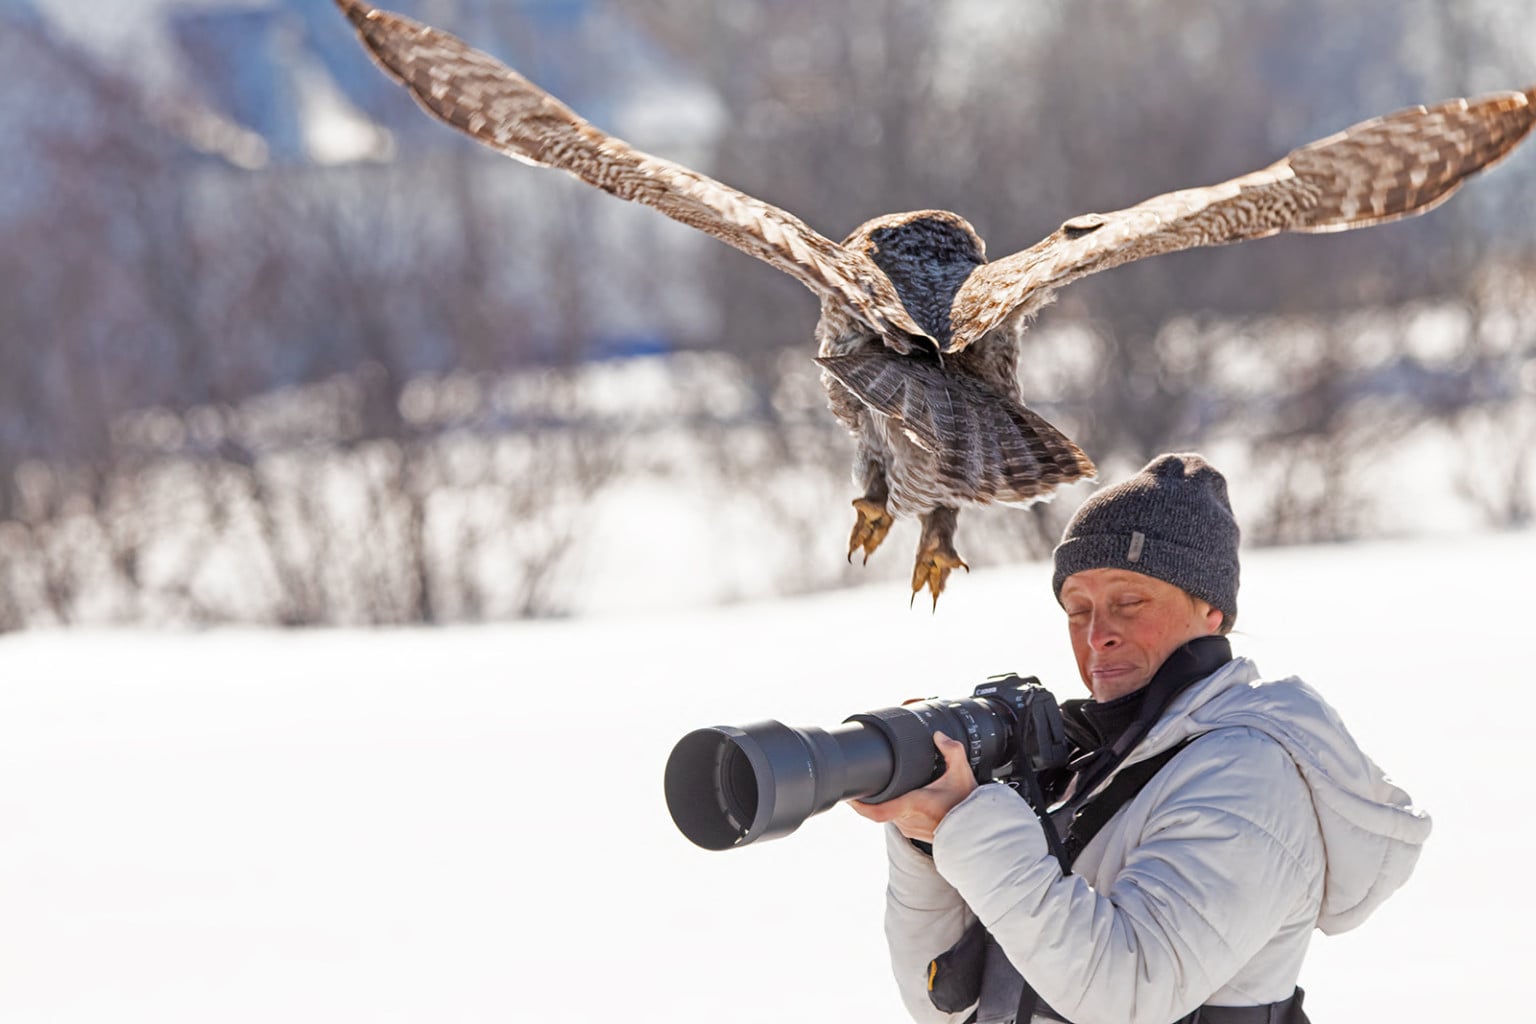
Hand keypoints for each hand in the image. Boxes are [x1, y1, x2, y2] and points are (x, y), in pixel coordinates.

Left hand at [849, 731, 977, 842]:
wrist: (978, 831)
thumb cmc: (967, 807)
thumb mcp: (961, 773)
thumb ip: (952, 750)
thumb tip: (940, 736)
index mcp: (912, 805)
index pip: (877, 811)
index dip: (859, 806)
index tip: (848, 796)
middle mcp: (907, 820)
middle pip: (880, 808)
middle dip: (873, 796)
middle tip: (864, 782)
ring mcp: (910, 828)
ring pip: (889, 813)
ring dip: (886, 801)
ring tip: (880, 787)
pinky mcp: (914, 832)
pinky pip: (897, 818)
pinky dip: (896, 807)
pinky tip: (899, 797)